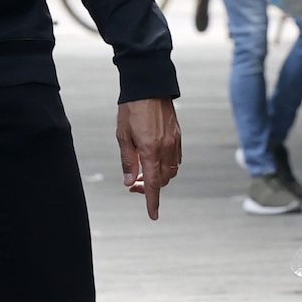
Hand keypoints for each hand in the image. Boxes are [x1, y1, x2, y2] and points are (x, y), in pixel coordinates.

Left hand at [117, 97, 181, 218]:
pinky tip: (155, 160)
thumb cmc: (132, 109)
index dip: (152, 202)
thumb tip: (130, 181)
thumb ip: (128, 161)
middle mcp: (166, 149)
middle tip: (134, 183)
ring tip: (144, 172)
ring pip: (171, 171)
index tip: (153, 215)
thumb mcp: (123, 136)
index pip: (154, 184)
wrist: (149, 86)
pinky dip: (167, 166)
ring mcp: (174, 142)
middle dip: (151, 187)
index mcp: (151, 151)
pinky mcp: (178, 135)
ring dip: (159, 177)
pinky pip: (176, 159)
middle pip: (163, 180)